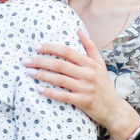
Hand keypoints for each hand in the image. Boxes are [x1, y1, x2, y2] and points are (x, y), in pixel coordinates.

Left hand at [24, 29, 138, 136]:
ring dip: (42, 75)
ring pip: (60, 80)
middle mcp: (88, 74)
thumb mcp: (100, 64)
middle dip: (41, 61)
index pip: (67, 52)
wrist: (114, 109)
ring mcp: (85, 88)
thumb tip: (79, 31)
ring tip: (29, 72)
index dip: (51, 48)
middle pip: (60, 65)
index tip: (36, 47)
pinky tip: (39, 89)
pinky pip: (63, 96)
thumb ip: (90, 47)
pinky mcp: (83, 102)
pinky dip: (50, 92)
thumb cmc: (104, 84)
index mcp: (90, 63)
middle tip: (26, 60)